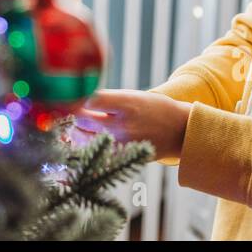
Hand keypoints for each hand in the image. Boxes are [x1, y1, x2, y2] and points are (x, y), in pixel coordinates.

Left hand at [72, 89, 191, 161]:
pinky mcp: (122, 156)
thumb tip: (80, 101)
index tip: (78, 98)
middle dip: (74, 114)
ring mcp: (121, 142)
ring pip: (84, 137)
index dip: (80, 98)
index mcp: (127, 103)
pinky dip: (86, 147)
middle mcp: (122, 123)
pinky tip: (86, 140)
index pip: (91, 99)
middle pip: (83, 118)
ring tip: (78, 126)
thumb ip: (108, 99)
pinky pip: (95, 152)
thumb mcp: (134, 96)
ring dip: (76, 131)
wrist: (179, 130)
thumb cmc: (154, 108)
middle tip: (72, 112)